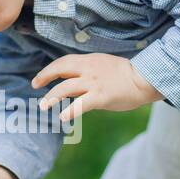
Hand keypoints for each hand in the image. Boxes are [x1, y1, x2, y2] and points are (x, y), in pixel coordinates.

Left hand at [31, 53, 162, 122]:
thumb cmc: (125, 76)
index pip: (63, 62)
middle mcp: (89, 69)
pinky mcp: (101, 96)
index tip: (38, 80)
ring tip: (43, 106)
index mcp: (89, 61)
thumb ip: (85, 76)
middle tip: (34, 86)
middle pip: (60, 69)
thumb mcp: (102, 68)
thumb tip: (68, 88)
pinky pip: (81, 104)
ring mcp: (94, 83)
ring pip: (66, 87)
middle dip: (45, 77)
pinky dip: (70, 111)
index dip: (49, 71)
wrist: (145, 79)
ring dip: (52, 97)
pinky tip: (62, 117)